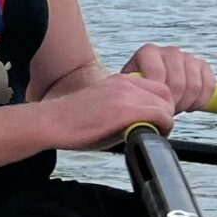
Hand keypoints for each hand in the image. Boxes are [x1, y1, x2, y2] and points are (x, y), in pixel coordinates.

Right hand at [46, 69, 178, 148]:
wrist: (51, 122)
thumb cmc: (72, 120)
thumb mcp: (102, 104)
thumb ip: (123, 106)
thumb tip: (143, 122)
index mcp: (119, 80)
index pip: (157, 87)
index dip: (160, 105)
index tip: (153, 120)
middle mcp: (125, 83)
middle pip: (166, 93)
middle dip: (166, 112)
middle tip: (156, 129)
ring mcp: (125, 95)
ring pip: (166, 105)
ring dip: (165, 121)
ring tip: (153, 134)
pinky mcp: (125, 111)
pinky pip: (161, 116)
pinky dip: (162, 128)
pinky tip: (149, 136)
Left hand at [122, 43, 216, 114]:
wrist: (149, 86)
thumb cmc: (137, 89)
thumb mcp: (129, 88)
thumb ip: (133, 92)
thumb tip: (138, 105)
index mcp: (148, 52)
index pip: (158, 75)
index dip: (158, 97)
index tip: (155, 108)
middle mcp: (169, 51)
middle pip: (178, 83)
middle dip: (173, 103)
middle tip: (166, 113)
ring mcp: (187, 57)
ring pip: (195, 86)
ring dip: (187, 103)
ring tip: (176, 109)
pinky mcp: (203, 65)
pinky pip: (209, 85)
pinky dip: (202, 99)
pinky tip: (191, 105)